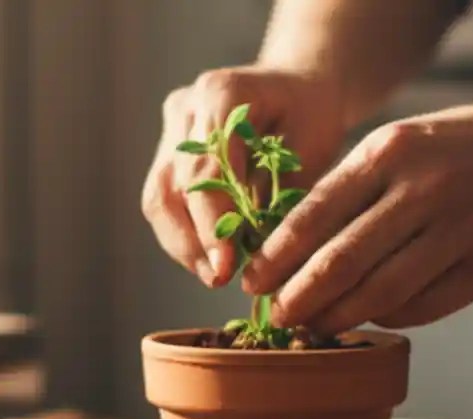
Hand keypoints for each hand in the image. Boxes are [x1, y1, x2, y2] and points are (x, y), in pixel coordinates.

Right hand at [141, 67, 344, 287]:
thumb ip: (280, 190)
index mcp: (222, 92)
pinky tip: (208, 260)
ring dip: (183, 244)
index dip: (212, 223)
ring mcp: (172, 128)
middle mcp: (187, 106)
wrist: (296, 86)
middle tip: (219, 279)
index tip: (227, 265)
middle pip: (173, 185)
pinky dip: (184, 235)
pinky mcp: (167, 150)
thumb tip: (253, 246)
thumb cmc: (312, 112)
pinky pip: (164, 200)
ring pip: (159, 197)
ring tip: (213, 276)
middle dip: (195, 240)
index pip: (206, 168)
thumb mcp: (314, 145)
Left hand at [242, 101, 472, 331]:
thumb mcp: (398, 145)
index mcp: (389, 152)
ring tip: (315, 328)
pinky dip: (389, 318)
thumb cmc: (452, 150)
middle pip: (344, 260)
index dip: (278, 256)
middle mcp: (424, 189)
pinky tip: (368, 320)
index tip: (253, 282)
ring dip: (341, 317)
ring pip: (383, 291)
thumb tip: (286, 251)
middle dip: (301, 297)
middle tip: (277, 318)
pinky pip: (425, 305)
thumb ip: (349, 190)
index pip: (316, 212)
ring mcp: (461, 228)